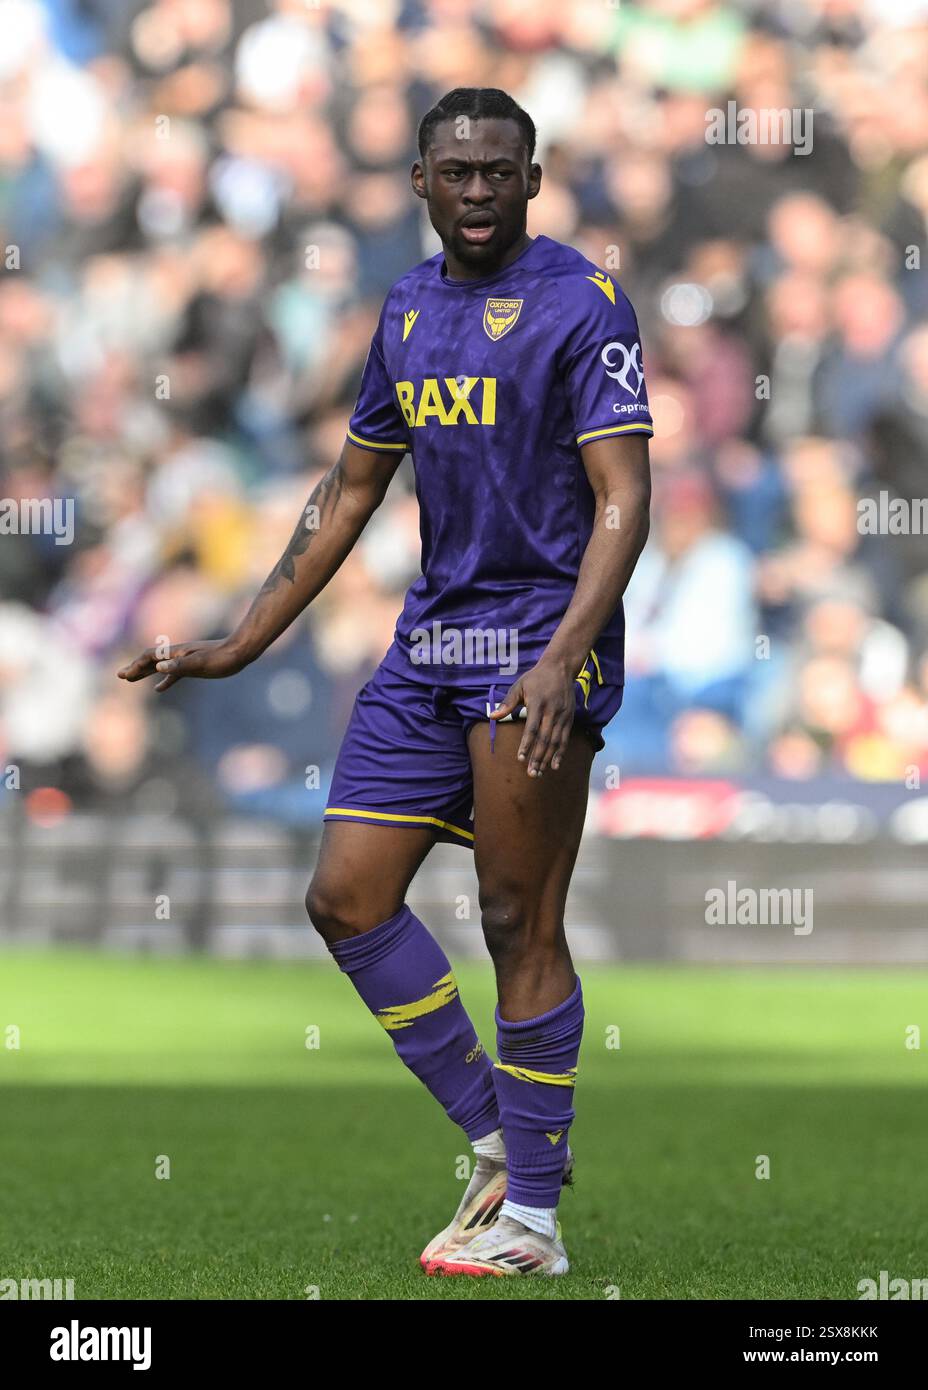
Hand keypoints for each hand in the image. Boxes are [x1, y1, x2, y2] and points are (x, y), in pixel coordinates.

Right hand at [116, 638, 247, 692]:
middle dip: (136, 668)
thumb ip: (179, 666)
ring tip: (131, 679)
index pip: (150, 657)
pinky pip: (173, 674)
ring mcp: (185, 660)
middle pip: (151, 660)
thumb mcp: (200, 663)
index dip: (136, 666)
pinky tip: (159, 689)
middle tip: (120, 676)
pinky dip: (164, 681)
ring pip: (160, 667)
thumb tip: (158, 666)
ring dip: (145, 673)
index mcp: (177, 653)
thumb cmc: (222, 658)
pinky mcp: (194, 667)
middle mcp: (178, 655)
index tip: (124, 676)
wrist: (240, 651)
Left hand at [488, 658, 575, 776]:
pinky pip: (565, 739)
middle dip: (537, 757)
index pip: (531, 728)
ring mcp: (562, 716)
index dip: (526, 745)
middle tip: (531, 773)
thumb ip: (507, 703)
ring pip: (555, 741)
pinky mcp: (569, 718)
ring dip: (547, 759)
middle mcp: (552, 711)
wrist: (560, 668)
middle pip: (544, 739)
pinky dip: (560, 753)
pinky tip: (555, 765)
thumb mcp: (519, 686)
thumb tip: (492, 716)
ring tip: (540, 772)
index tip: (520, 759)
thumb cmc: (536, 678)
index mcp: (537, 703)